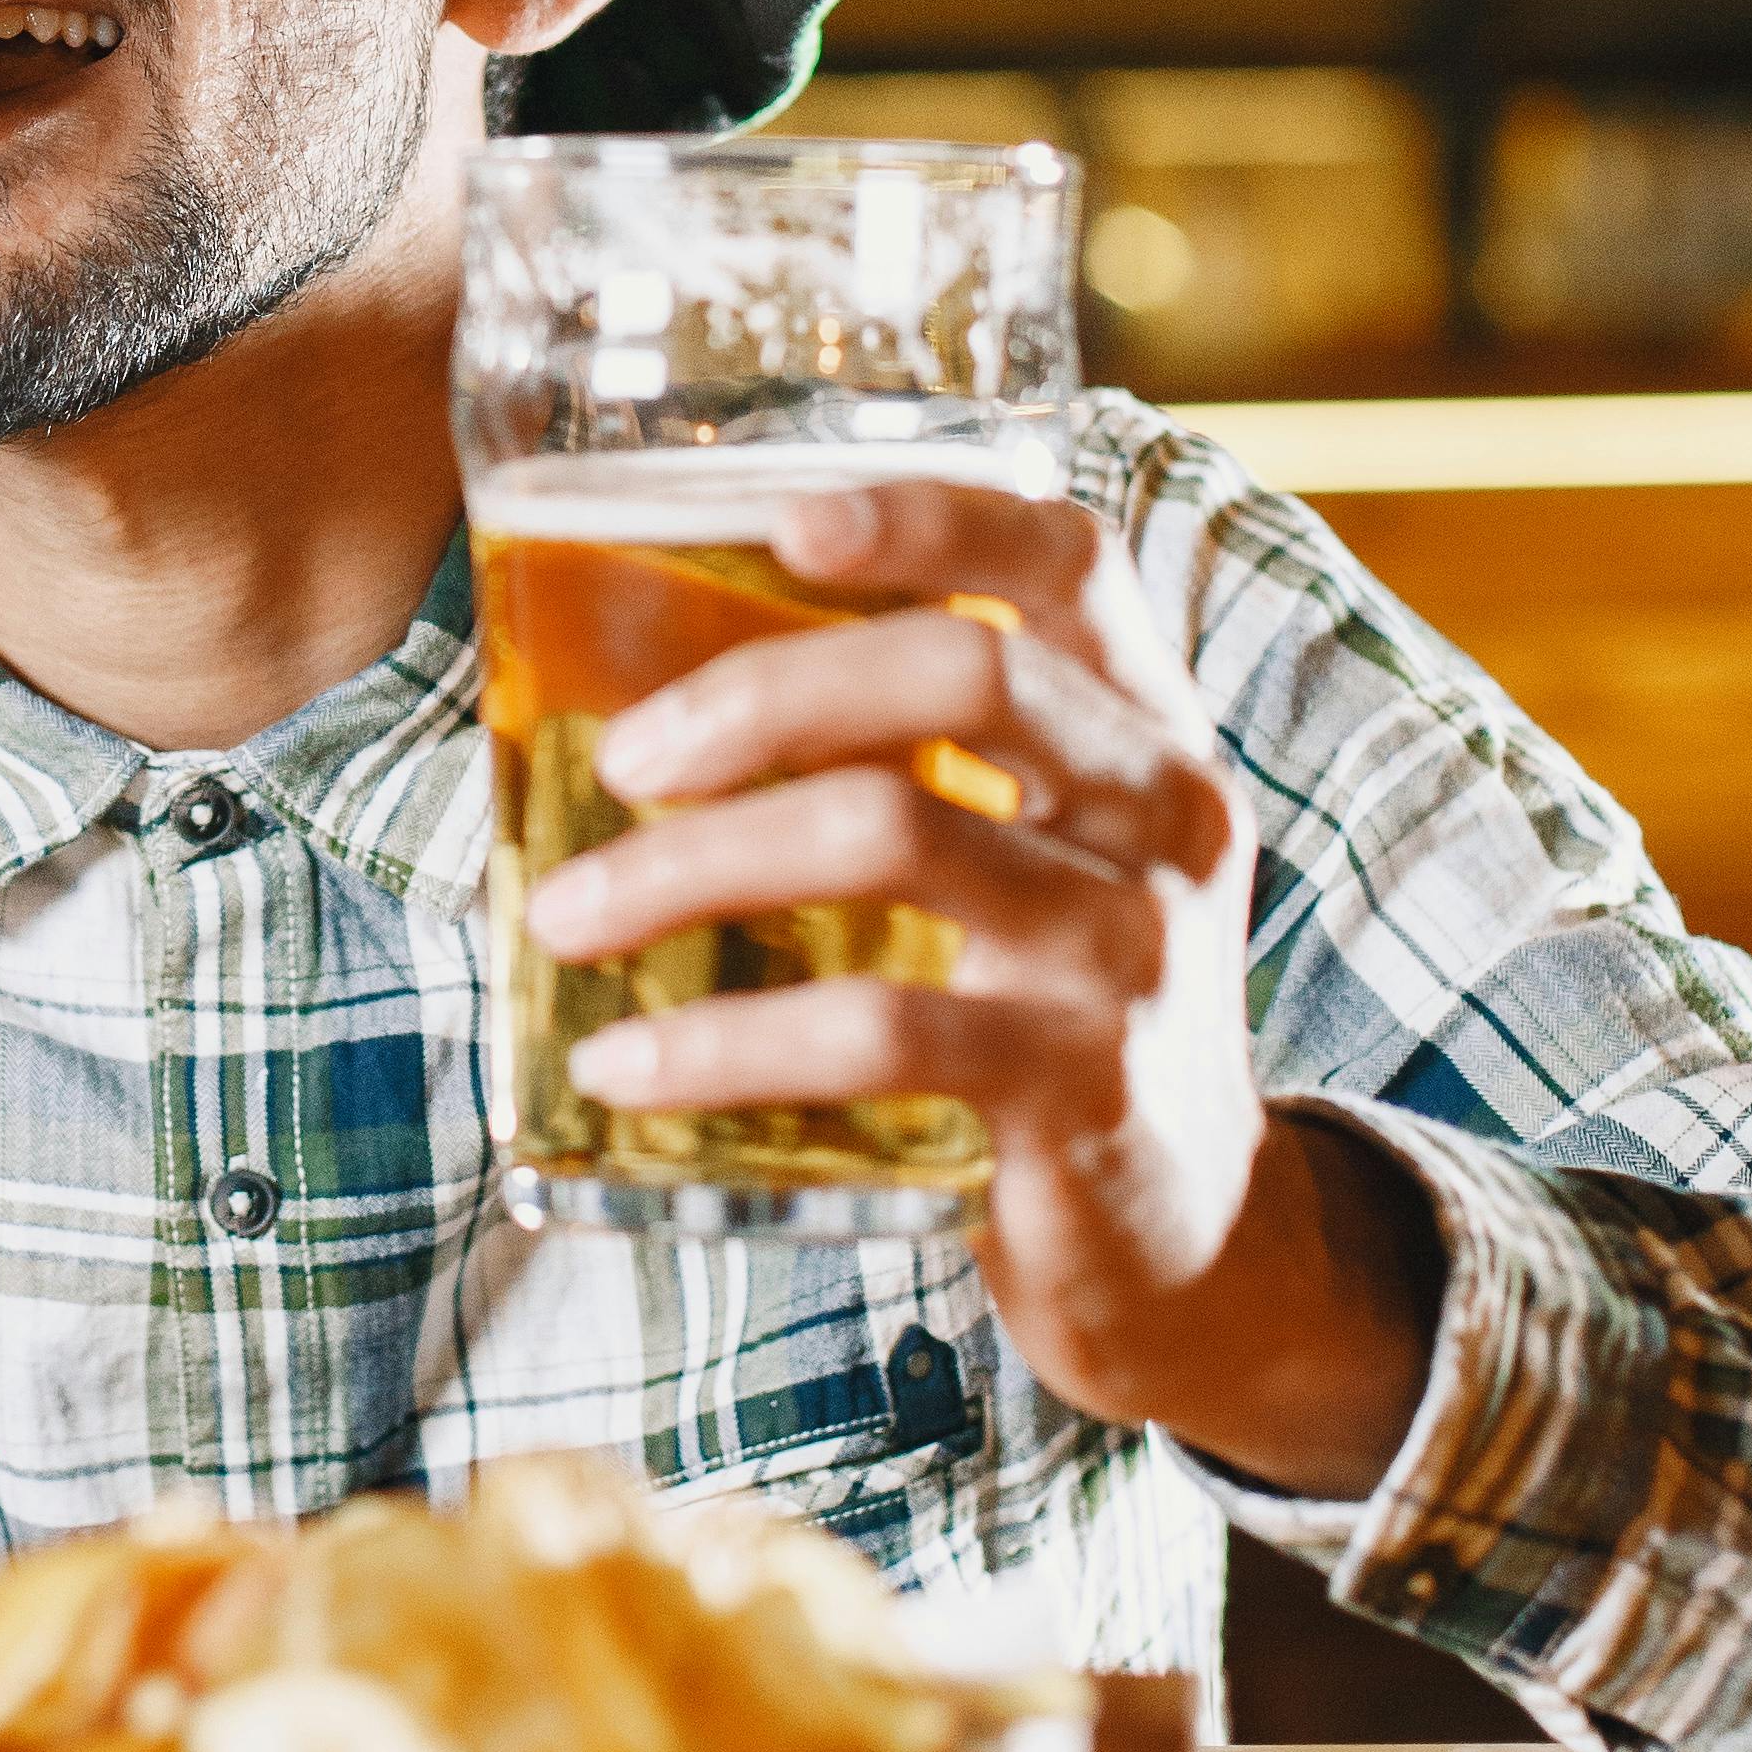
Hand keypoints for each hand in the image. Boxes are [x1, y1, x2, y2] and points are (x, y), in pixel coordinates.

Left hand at [526, 475, 1443, 1498]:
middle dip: (761, 692)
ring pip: (892, 834)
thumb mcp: (1035, 855)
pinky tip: (622, 1065)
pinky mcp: (1084, 1091)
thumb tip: (625, 704)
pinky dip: (722, 1042)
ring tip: (563, 916)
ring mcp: (1135, 952)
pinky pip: (877, 1030)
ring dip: (689, 868)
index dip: (928, 514)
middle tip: (623, 758)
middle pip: (965, 671)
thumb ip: (907, 760)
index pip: (1067, 557)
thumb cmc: (1050, 1000)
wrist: (1188, 1237)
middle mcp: (1167, 811)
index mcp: (1146, 723)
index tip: (782, 522)